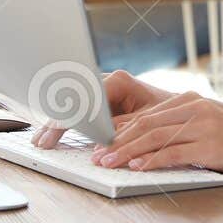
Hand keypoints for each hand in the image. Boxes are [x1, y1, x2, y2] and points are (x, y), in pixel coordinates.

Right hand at [30, 69, 173, 148]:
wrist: (182, 110)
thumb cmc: (170, 114)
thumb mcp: (147, 122)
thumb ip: (123, 129)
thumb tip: (103, 140)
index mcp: (118, 82)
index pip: (85, 99)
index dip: (69, 118)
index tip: (56, 131)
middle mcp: (107, 81)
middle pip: (73, 100)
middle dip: (55, 121)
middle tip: (42, 141)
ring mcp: (102, 89)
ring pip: (72, 104)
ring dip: (56, 122)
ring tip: (40, 140)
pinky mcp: (101, 101)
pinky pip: (78, 109)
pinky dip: (64, 123)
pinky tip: (50, 133)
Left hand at [89, 92, 222, 182]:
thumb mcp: (202, 130)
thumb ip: (174, 131)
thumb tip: (136, 143)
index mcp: (189, 101)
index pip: (146, 115)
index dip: (120, 129)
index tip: (99, 142)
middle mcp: (195, 108)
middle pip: (146, 124)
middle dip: (117, 141)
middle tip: (96, 155)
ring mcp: (204, 125)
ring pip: (155, 138)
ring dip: (127, 152)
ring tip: (108, 162)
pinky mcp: (211, 145)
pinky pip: (174, 153)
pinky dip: (152, 161)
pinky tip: (137, 168)